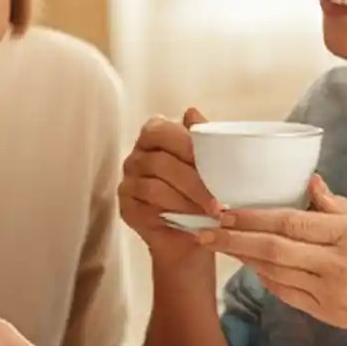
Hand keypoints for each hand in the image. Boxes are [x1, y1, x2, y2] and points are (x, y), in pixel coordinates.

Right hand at [118, 108, 222, 265]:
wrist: (195, 233)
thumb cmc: (203, 192)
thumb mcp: (210, 163)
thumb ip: (202, 137)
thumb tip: (191, 112)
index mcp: (153, 136)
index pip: (161, 131)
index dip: (186, 144)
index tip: (214, 161)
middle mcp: (136, 157)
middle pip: (160, 162)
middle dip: (194, 182)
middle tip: (219, 200)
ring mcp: (128, 183)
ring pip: (155, 187)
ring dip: (187, 201)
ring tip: (212, 213)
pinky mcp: (127, 208)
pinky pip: (148, 210)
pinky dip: (175, 216)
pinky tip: (194, 223)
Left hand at [197, 175, 346, 345]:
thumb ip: (340, 206)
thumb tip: (310, 184)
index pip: (289, 221)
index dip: (252, 215)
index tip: (225, 209)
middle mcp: (336, 264)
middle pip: (272, 248)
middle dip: (233, 238)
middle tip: (203, 230)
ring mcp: (330, 293)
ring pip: (274, 273)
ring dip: (243, 259)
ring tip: (218, 245)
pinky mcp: (329, 314)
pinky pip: (288, 295)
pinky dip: (267, 280)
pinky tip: (252, 267)